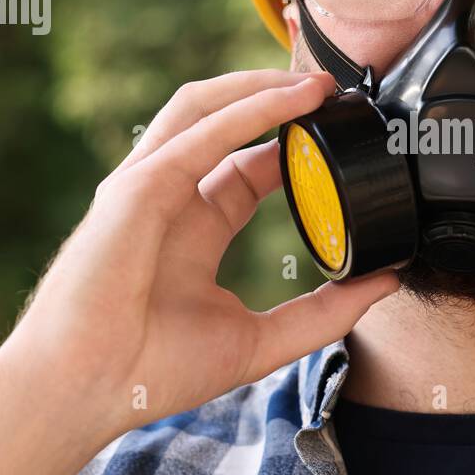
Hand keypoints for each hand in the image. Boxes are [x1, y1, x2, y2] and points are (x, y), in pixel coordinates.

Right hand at [0, 69, 398, 438]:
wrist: (87, 392)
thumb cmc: (150, 371)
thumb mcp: (260, 340)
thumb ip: (324, 313)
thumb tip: (387, 283)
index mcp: (193, 229)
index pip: (247, 167)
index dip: (293, 144)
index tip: (344, 135)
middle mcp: (168, 197)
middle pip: (225, 123)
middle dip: (277, 99)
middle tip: (337, 93)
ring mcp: (146, 186)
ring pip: (204, 108)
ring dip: (261, 87)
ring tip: (317, 82)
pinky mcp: (135, 187)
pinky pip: (198, 133)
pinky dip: (246, 110)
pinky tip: (291, 100)